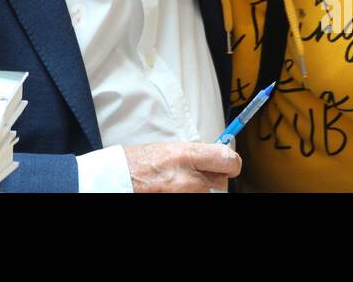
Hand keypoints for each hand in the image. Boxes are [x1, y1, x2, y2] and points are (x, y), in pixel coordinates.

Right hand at [124, 141, 240, 192]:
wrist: (120, 179)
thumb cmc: (140, 163)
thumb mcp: (171, 149)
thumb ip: (196, 154)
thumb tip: (219, 158)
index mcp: (187, 156)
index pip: (228, 160)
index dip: (232, 163)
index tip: (229, 164)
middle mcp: (189, 179)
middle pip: (222, 182)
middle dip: (214, 179)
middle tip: (199, 175)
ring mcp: (186, 196)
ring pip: (210, 193)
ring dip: (201, 190)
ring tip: (181, 184)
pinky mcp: (182, 203)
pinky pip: (198, 198)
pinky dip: (192, 195)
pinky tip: (176, 190)